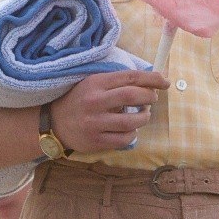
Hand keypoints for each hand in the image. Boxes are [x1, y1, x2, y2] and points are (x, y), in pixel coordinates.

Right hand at [48, 70, 168, 153]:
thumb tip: (148, 81)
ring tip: (143, 115)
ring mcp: (95, 123)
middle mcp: (95, 102)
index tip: (164, 82)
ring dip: (144, 118)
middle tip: (153, 99)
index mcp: (96, 83)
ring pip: (132, 122)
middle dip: (150, 97)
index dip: (152, 79)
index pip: (130, 77)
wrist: (54, 124)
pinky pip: (124, 139)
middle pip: (133, 96)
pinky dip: (133, 134)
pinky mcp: (96, 141)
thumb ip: (116, 81)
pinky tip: (130, 130)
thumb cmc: (79, 100)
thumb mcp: (93, 83)